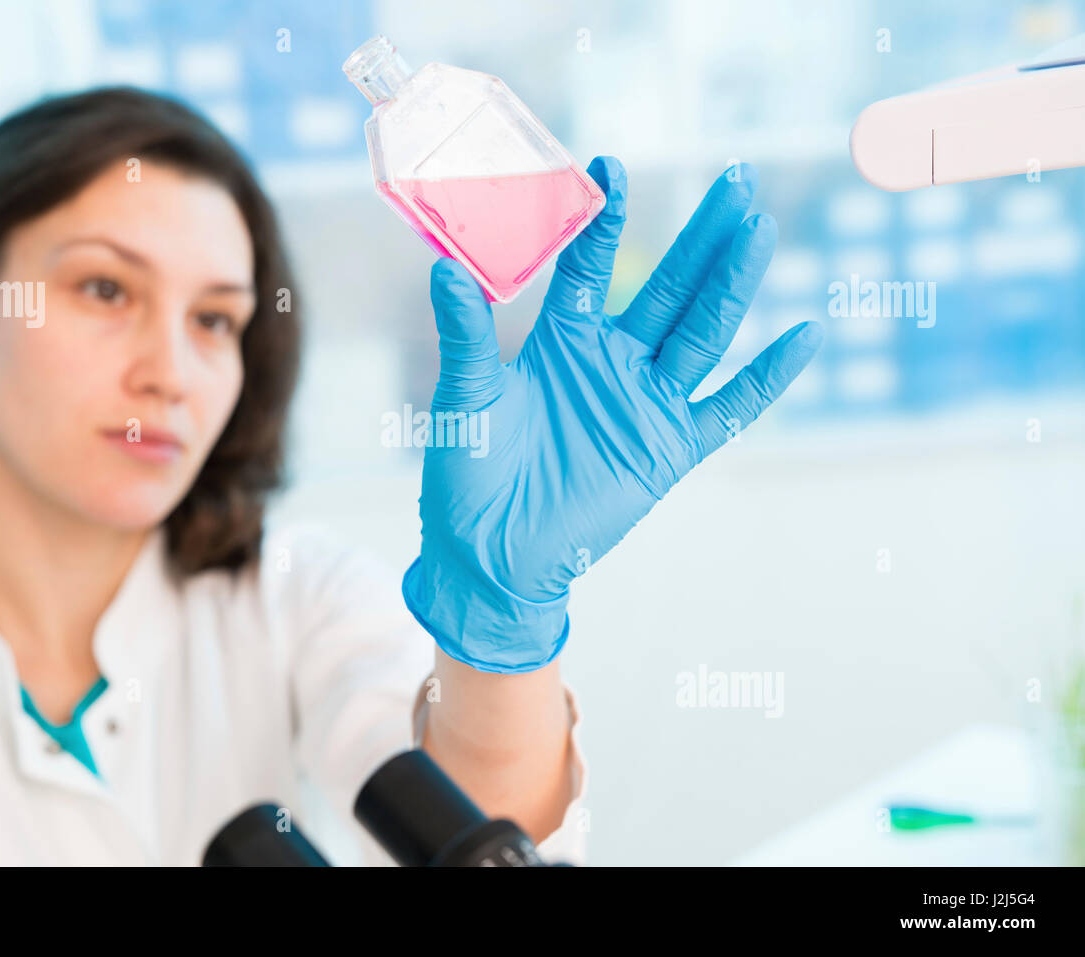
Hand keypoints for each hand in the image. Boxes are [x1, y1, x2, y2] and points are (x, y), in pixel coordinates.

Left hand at [402, 157, 822, 672]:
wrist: (490, 554)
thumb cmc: (468, 475)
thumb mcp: (466, 397)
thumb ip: (466, 335)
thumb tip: (444, 268)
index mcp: (563, 342)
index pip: (591, 268)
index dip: (605, 221)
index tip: (611, 163)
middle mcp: (613, 363)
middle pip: (670, 287)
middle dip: (704, 234)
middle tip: (738, 177)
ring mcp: (647, 403)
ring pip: (704, 331)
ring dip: (733, 282)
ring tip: (761, 228)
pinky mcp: (670, 448)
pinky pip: (730, 408)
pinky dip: (767, 376)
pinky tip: (804, 334)